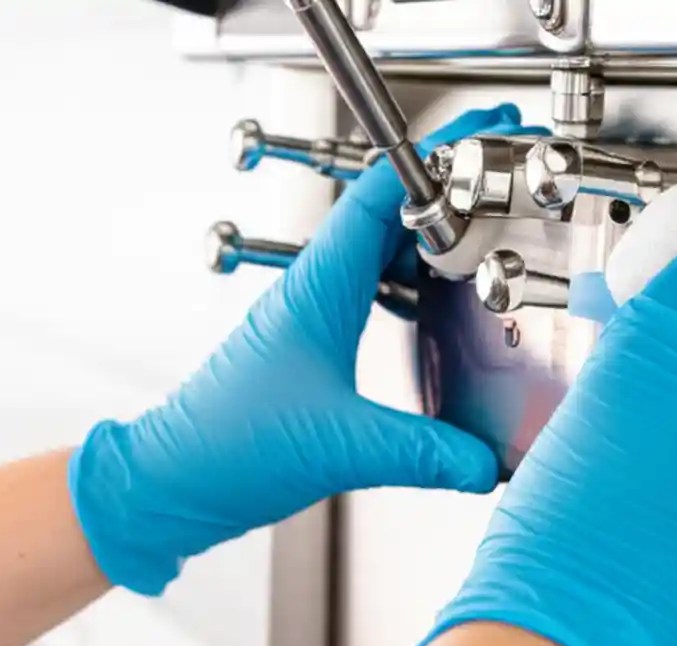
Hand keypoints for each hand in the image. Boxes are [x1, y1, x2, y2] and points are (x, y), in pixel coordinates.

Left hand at [70, 105, 530, 594]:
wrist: (175, 479)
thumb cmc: (229, 448)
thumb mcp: (345, 449)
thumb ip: (426, 455)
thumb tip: (487, 461)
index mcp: (319, 289)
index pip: (382, 194)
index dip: (439, 156)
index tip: (484, 135)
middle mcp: (314, 289)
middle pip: (388, 213)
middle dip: (448, 189)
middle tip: (501, 182)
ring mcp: (310, 313)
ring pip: (379, 250)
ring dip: (429, 238)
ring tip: (484, 238)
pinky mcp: (310, 342)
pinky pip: (370, 290)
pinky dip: (410, 283)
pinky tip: (438, 307)